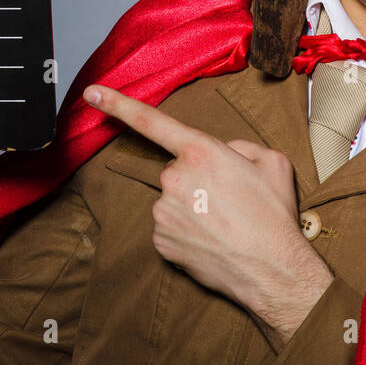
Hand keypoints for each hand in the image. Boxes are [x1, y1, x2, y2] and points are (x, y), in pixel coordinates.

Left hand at [84, 84, 332, 349]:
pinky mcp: (160, 240)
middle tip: (229, 200)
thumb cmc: (274, 215)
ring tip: (225, 224)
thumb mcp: (272, 162)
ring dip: (193, 207)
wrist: (272, 270)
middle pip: (177, 170)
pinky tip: (211, 239)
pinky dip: (187, 231)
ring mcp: (163, 211)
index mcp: (201, 151)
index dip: (118, 104)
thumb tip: (224, 151)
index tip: (91, 94)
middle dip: (198, 180)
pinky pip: (169, 226)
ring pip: (173, 200)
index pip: (152, 121)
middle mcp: (175, 178)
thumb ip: (240, 145)